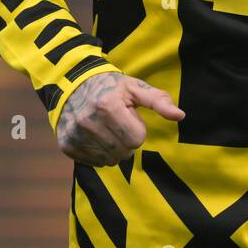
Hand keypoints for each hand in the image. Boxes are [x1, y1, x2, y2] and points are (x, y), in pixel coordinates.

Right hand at [57, 72, 184, 165]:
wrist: (72, 84)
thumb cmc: (111, 87)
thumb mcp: (135, 88)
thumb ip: (159, 101)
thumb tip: (181, 115)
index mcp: (108, 107)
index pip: (137, 139)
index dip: (137, 128)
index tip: (128, 116)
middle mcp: (88, 122)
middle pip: (124, 152)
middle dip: (126, 140)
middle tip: (118, 124)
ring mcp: (75, 135)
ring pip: (110, 160)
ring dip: (114, 149)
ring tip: (106, 130)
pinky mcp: (66, 146)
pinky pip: (94, 163)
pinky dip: (99, 153)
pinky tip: (94, 137)